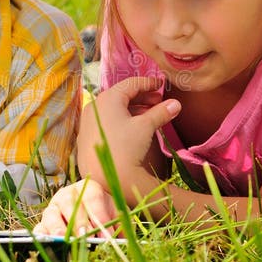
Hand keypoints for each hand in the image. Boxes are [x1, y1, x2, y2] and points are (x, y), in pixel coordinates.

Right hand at [34, 178, 119, 238]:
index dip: (99, 217)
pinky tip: (49, 245)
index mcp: (88, 188)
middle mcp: (67, 195)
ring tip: (67, 242)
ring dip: (59, 229)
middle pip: (70, 204)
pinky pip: (39, 229)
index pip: (92, 198)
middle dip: (79, 222)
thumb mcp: (115, 215)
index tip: (106, 236)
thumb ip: (118, 226)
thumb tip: (118, 242)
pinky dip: (42, 237)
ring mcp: (53, 208)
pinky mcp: (43, 223)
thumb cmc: (104, 214)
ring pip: (52, 215)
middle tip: (87, 239)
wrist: (90, 215)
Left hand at [77, 77, 180, 195]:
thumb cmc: (127, 147)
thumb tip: (176, 104)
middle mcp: (94, 106)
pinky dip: (121, 120)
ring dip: (133, 110)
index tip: (161, 85)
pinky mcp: (86, 137)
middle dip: (142, 98)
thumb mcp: (146, 126)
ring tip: (150, 115)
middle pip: (121, 96)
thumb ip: (161, 112)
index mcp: (108, 98)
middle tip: (159, 101)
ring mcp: (88, 122)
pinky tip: (133, 128)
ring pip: (113, 109)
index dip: (149, 83)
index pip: (131, 83)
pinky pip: (106, 122)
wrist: (108, 179)